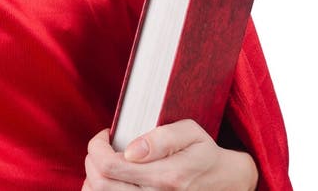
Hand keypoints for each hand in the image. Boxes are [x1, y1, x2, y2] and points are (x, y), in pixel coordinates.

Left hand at [82, 120, 257, 189]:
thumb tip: (129, 151)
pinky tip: (111, 180)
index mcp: (165, 177)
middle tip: (102, 146)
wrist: (225, 184)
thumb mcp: (190, 133)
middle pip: (100, 184)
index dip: (97, 147)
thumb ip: (160, 138)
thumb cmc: (205, 153)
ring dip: (94, 178)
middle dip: (92, 160)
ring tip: (106, 163)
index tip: (106, 135)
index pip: (109, 167)